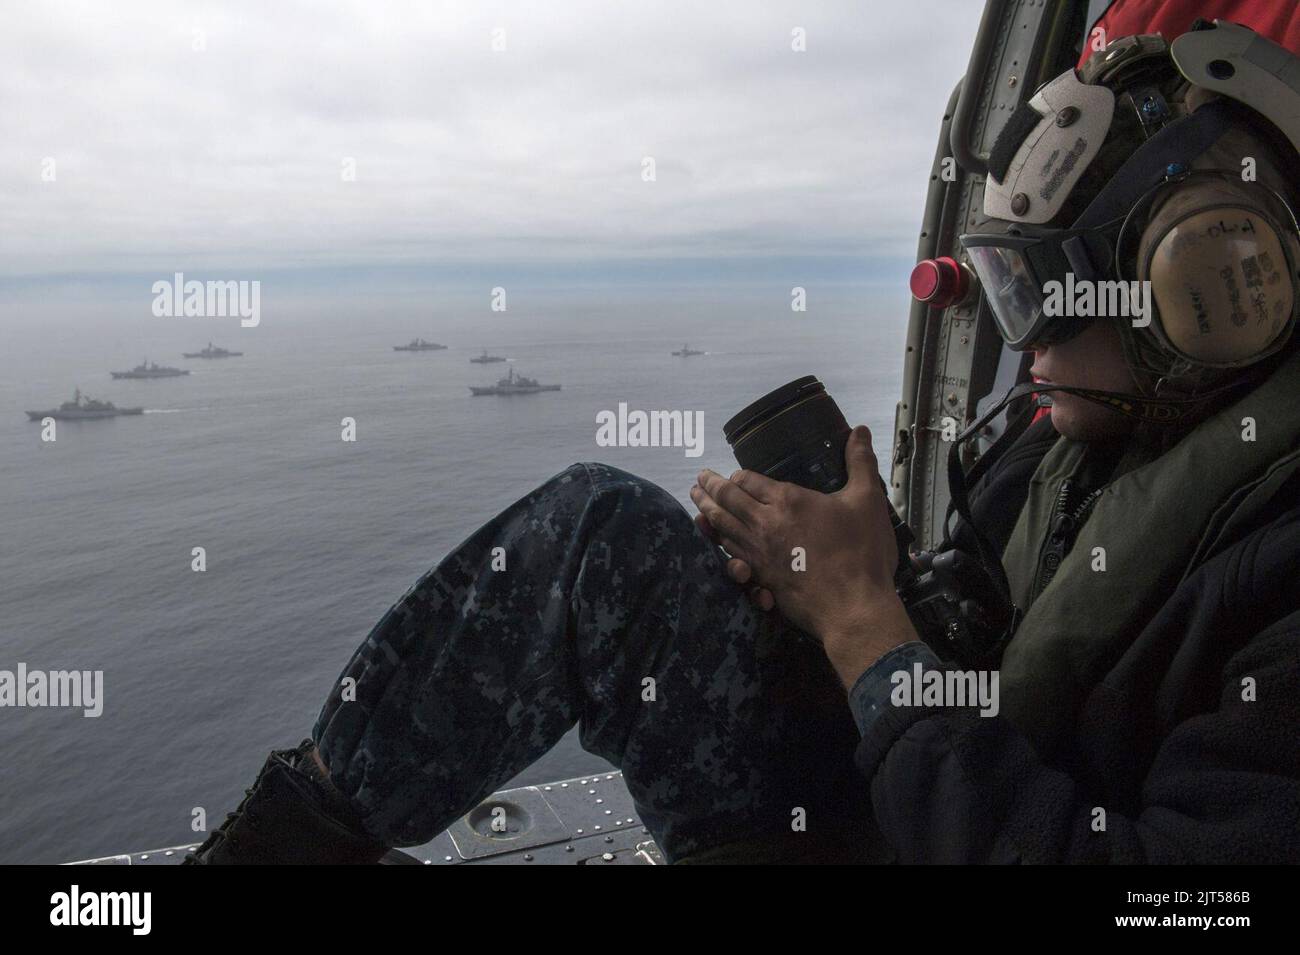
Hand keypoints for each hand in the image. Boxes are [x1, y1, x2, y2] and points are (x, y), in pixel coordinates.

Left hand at [689, 426, 917, 685]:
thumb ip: (861, 463)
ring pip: (722, 528)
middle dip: (710, 488)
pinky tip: (713, 541)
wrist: (853, 606)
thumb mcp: (868, 500)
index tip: (729, 474)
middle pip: (727, 501)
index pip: (749, 481)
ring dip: (706, 513)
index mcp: (787, 501)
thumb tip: (860, 431)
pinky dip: (716, 543)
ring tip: (695, 504)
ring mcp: (758, 553)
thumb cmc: (862, 553)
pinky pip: (729, 555)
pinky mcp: (759, 578)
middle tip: (698, 480)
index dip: (737, 476)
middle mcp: (765, 524)